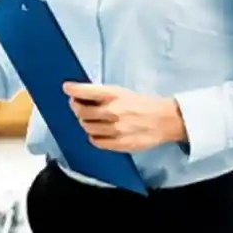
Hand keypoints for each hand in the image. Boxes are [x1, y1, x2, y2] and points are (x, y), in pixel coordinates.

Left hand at [63, 82, 185, 152]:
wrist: (165, 120)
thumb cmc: (142, 104)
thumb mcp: (122, 92)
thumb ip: (102, 94)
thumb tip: (78, 95)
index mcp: (114, 95)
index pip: (85, 91)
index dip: (72, 90)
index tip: (67, 88)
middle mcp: (113, 111)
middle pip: (81, 111)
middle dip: (76, 107)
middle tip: (78, 106)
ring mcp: (116, 129)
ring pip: (87, 127)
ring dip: (85, 123)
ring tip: (92, 119)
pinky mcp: (120, 144)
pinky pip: (96, 142)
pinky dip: (94, 137)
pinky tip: (99, 132)